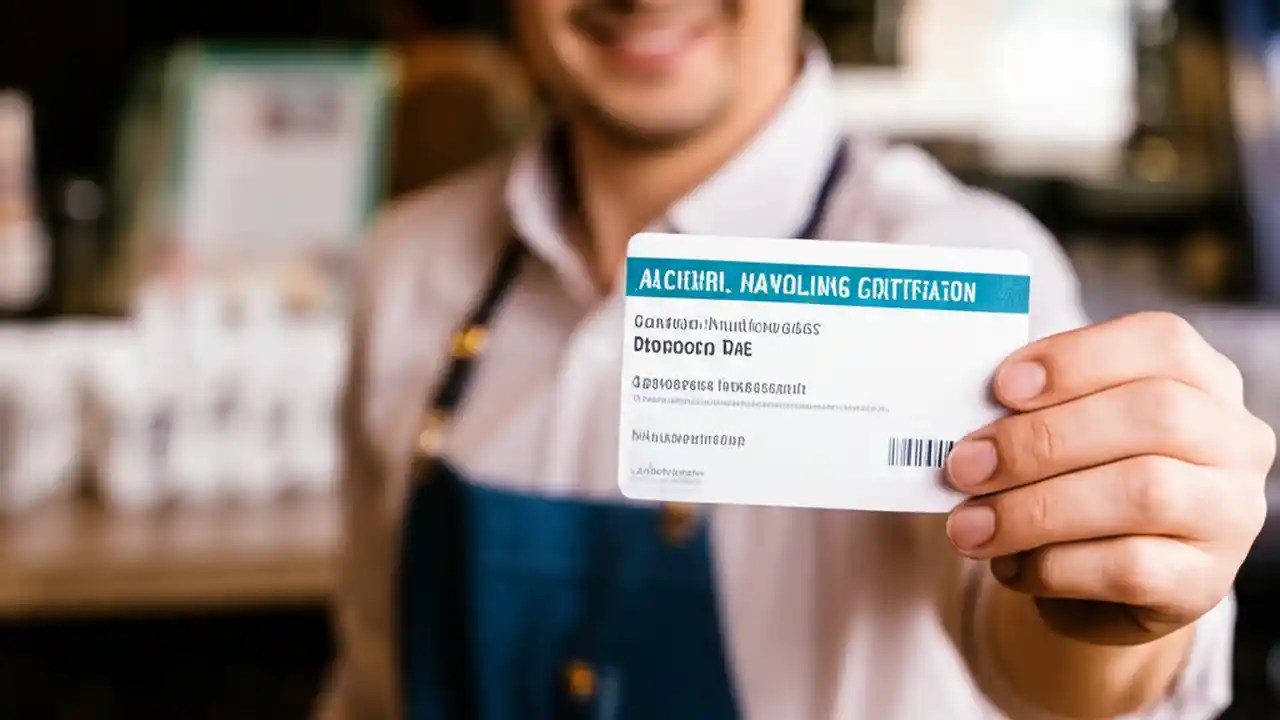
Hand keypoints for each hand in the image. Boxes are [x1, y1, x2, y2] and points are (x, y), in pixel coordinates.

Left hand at [945, 312, 1274, 645]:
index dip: (1077, 359)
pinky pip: (1130, 568)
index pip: (1160, 343)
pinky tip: (1010, 565)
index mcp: (1201, 378)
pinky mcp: (1205, 583)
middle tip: (964, 466)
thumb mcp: (1063, 429)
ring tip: (968, 526)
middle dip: (1043, 440)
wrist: (1103, 582)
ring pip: (1144, 494)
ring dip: (1035, 510)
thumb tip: (967, 421)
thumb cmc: (1076, 478)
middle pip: (1154, 416)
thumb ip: (1032, 410)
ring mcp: (1230, 514)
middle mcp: (1234, 440)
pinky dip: (1053, 565)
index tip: (1001, 386)